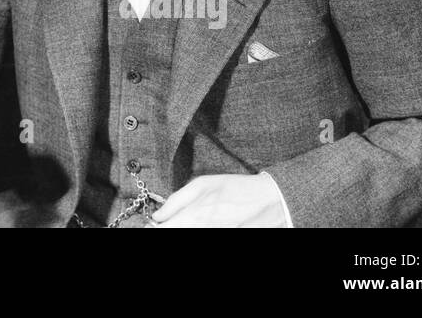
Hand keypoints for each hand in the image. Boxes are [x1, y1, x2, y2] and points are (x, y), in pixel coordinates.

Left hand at [150, 173, 287, 226]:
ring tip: (189, 221)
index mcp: (195, 215)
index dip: (153, 228)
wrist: (270, 201)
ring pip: (189, 235)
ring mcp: (217, 234)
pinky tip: (202, 224)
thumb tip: (157, 216)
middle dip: (168, 228)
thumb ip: (176, 201)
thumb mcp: (202, 184)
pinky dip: (197, 231)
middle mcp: (203, 229)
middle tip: (167, 223)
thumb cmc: (234, 189)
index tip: (151, 224)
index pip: (164, 229)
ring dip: (182, 229)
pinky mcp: (226, 237)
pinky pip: (204, 236)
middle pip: (174, 233)